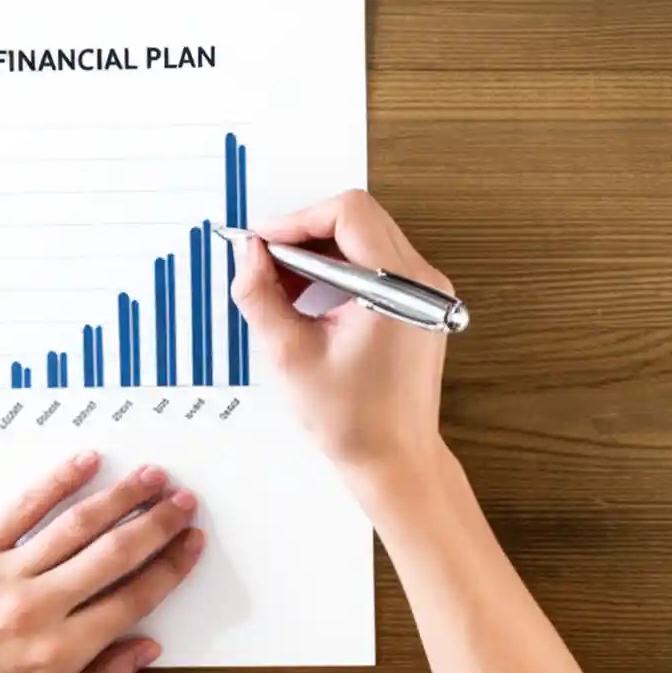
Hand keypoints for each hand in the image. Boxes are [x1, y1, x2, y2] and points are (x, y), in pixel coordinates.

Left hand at [0, 452, 203, 672]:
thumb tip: (145, 648)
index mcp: (58, 655)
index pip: (134, 599)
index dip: (170, 568)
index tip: (190, 545)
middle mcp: (36, 610)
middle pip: (116, 555)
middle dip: (156, 525)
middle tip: (183, 502)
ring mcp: (1, 576)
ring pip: (78, 526)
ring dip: (121, 497)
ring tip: (150, 477)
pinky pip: (20, 509)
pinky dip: (56, 482)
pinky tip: (84, 464)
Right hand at [230, 189, 453, 481]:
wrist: (394, 459)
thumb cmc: (353, 420)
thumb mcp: (289, 355)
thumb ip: (260, 295)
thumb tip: (247, 253)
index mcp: (397, 287)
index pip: (348, 213)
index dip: (297, 220)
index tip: (262, 243)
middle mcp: (420, 280)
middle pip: (357, 219)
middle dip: (304, 234)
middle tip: (265, 263)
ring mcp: (424, 291)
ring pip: (364, 238)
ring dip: (317, 252)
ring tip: (281, 286)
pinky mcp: (416, 303)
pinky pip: (373, 263)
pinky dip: (336, 270)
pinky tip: (306, 298)